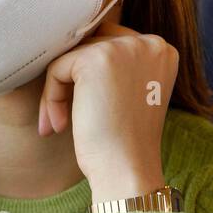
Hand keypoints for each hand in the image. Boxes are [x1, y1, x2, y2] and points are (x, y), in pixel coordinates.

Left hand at [37, 21, 176, 201]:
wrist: (127, 170)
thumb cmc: (124, 141)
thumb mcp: (130, 93)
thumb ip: (116, 66)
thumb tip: (73, 46)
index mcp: (161, 50)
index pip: (111, 41)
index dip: (89, 75)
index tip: (86, 108)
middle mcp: (148, 42)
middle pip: (90, 44)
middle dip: (71, 81)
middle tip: (61, 119)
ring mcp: (124, 48)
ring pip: (71, 57)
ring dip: (58, 92)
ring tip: (58, 125)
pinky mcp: (96, 59)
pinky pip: (57, 68)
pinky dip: (51, 97)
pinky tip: (59, 125)